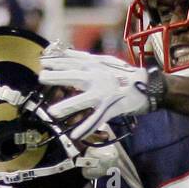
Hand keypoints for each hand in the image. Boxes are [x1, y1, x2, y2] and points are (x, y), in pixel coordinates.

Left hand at [39, 46, 165, 141]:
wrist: (146, 86)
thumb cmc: (123, 74)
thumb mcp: (103, 60)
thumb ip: (83, 58)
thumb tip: (65, 52)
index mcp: (94, 66)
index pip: (72, 62)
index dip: (56, 61)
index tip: (42, 62)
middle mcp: (97, 78)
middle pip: (74, 77)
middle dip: (57, 77)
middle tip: (41, 78)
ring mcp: (103, 95)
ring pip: (83, 101)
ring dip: (68, 106)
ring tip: (53, 112)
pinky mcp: (110, 109)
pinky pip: (96, 120)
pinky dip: (86, 128)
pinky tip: (76, 135)